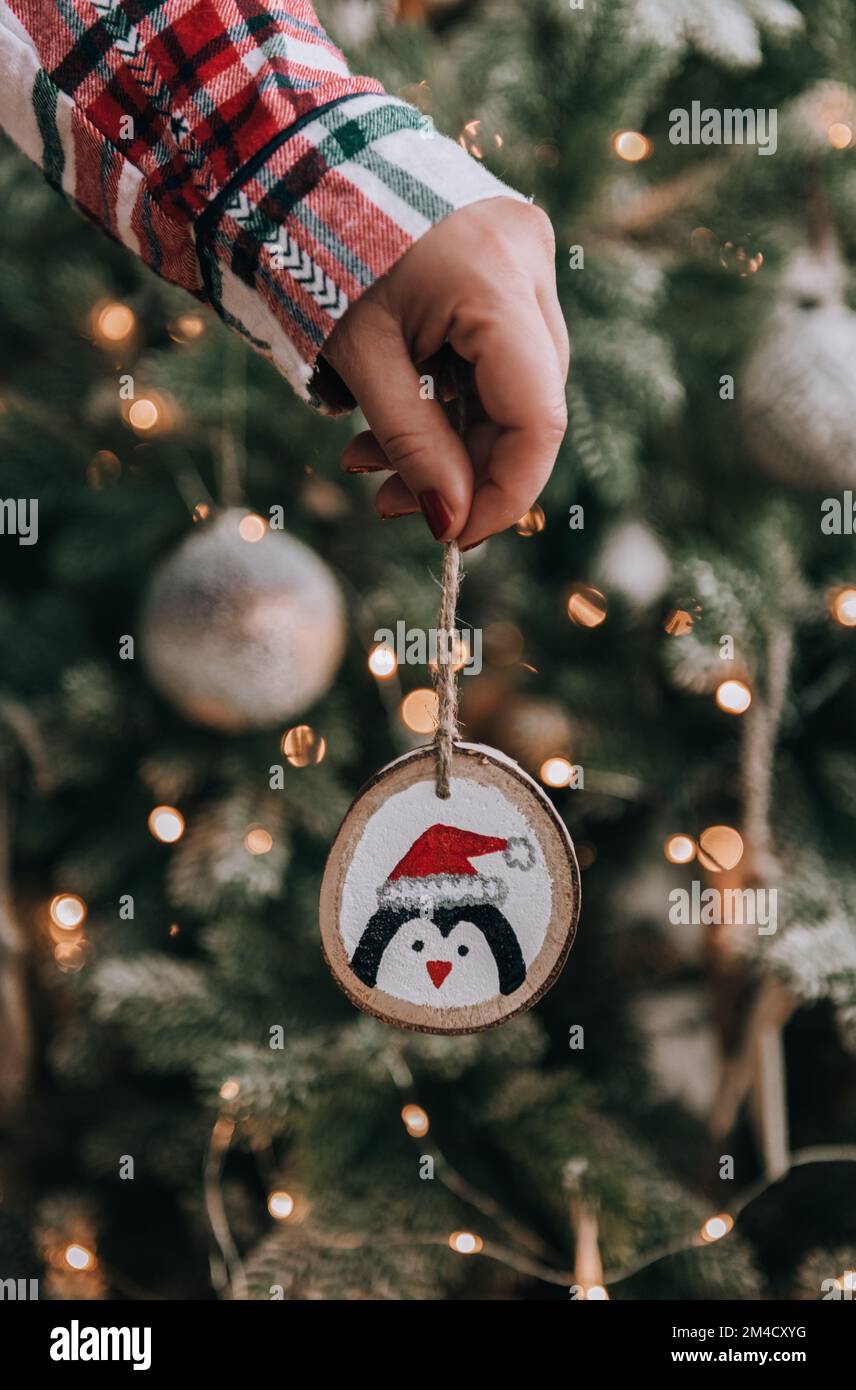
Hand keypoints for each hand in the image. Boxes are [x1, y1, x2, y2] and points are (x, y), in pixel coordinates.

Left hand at [321, 198, 568, 547]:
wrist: (300, 159)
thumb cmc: (319, 250)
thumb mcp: (359, 359)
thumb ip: (411, 443)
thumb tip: (449, 523)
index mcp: (495, 281)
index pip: (538, 418)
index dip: (505, 491)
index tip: (453, 535)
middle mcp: (529, 263)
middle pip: (529, 404)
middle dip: (464, 469)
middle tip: (393, 505)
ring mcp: (524, 256)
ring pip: (513, 385)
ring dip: (449, 439)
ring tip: (370, 464)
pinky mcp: (506, 260)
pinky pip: (496, 353)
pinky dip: (449, 398)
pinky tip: (392, 423)